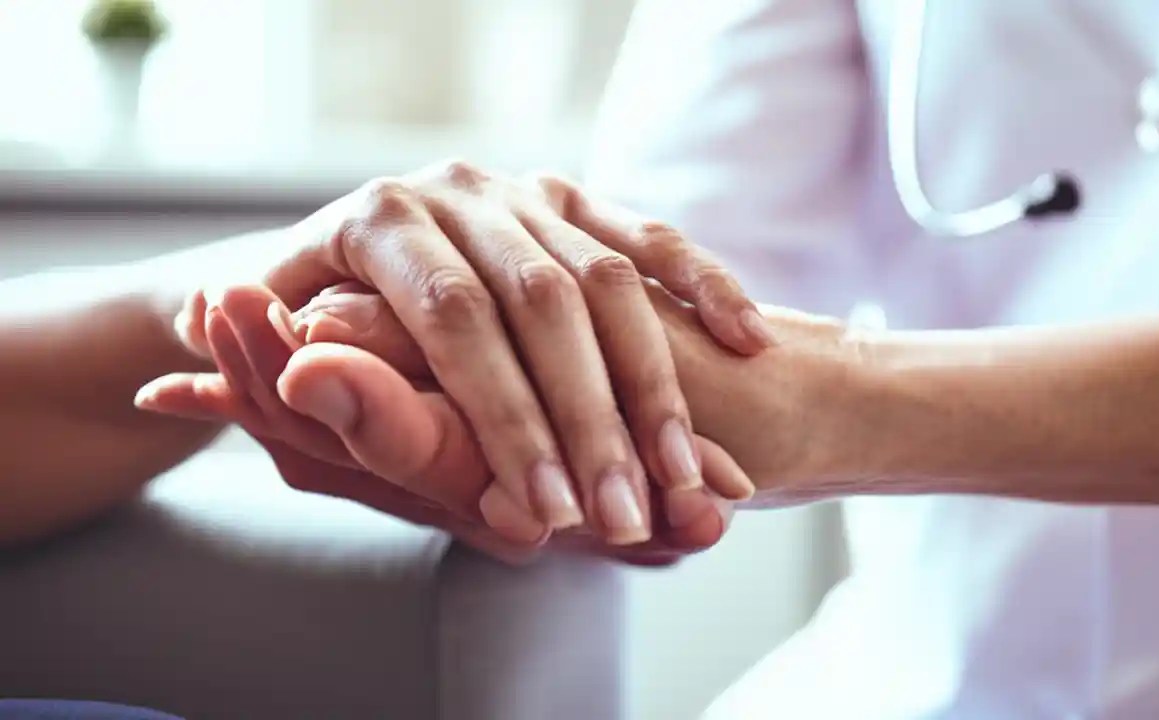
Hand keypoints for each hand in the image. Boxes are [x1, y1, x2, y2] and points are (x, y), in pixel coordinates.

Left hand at [172, 162, 773, 545]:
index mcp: (380, 219)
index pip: (453, 321)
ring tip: (700, 480)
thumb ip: (262, 368)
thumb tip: (222, 386)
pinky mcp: (578, 192)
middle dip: (592, 424)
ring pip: (609, 281)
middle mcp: (457, 192)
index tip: (546, 515)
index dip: (505, 422)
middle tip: (627, 519)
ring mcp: (525, 187)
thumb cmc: (307, 306)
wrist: (349, 236)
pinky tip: (746, 340)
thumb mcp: (272, 335)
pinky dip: (703, 282)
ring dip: (656, 385)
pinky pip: (652, 234)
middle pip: (545, 306)